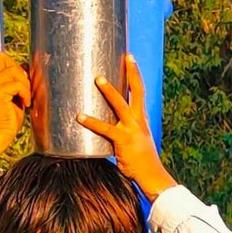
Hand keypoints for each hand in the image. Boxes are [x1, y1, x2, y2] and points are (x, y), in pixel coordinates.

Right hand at [0, 36, 31, 155]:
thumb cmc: (9, 117)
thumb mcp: (15, 96)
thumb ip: (16, 81)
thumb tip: (25, 68)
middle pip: (7, 59)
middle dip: (20, 73)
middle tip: (24, 92)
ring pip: (15, 71)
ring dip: (25, 86)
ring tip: (24, 100)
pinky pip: (17, 82)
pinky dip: (24, 93)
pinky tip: (23, 103)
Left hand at [76, 55, 177, 200]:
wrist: (151, 174)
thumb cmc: (141, 160)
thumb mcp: (136, 140)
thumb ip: (124, 131)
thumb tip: (109, 126)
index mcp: (142, 119)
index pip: (140, 92)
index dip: (135, 74)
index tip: (130, 59)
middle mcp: (139, 120)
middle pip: (137, 91)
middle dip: (132, 73)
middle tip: (126, 57)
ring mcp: (132, 129)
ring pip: (120, 104)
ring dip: (109, 91)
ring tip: (97, 78)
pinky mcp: (123, 140)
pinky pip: (105, 128)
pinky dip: (91, 122)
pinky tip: (80, 116)